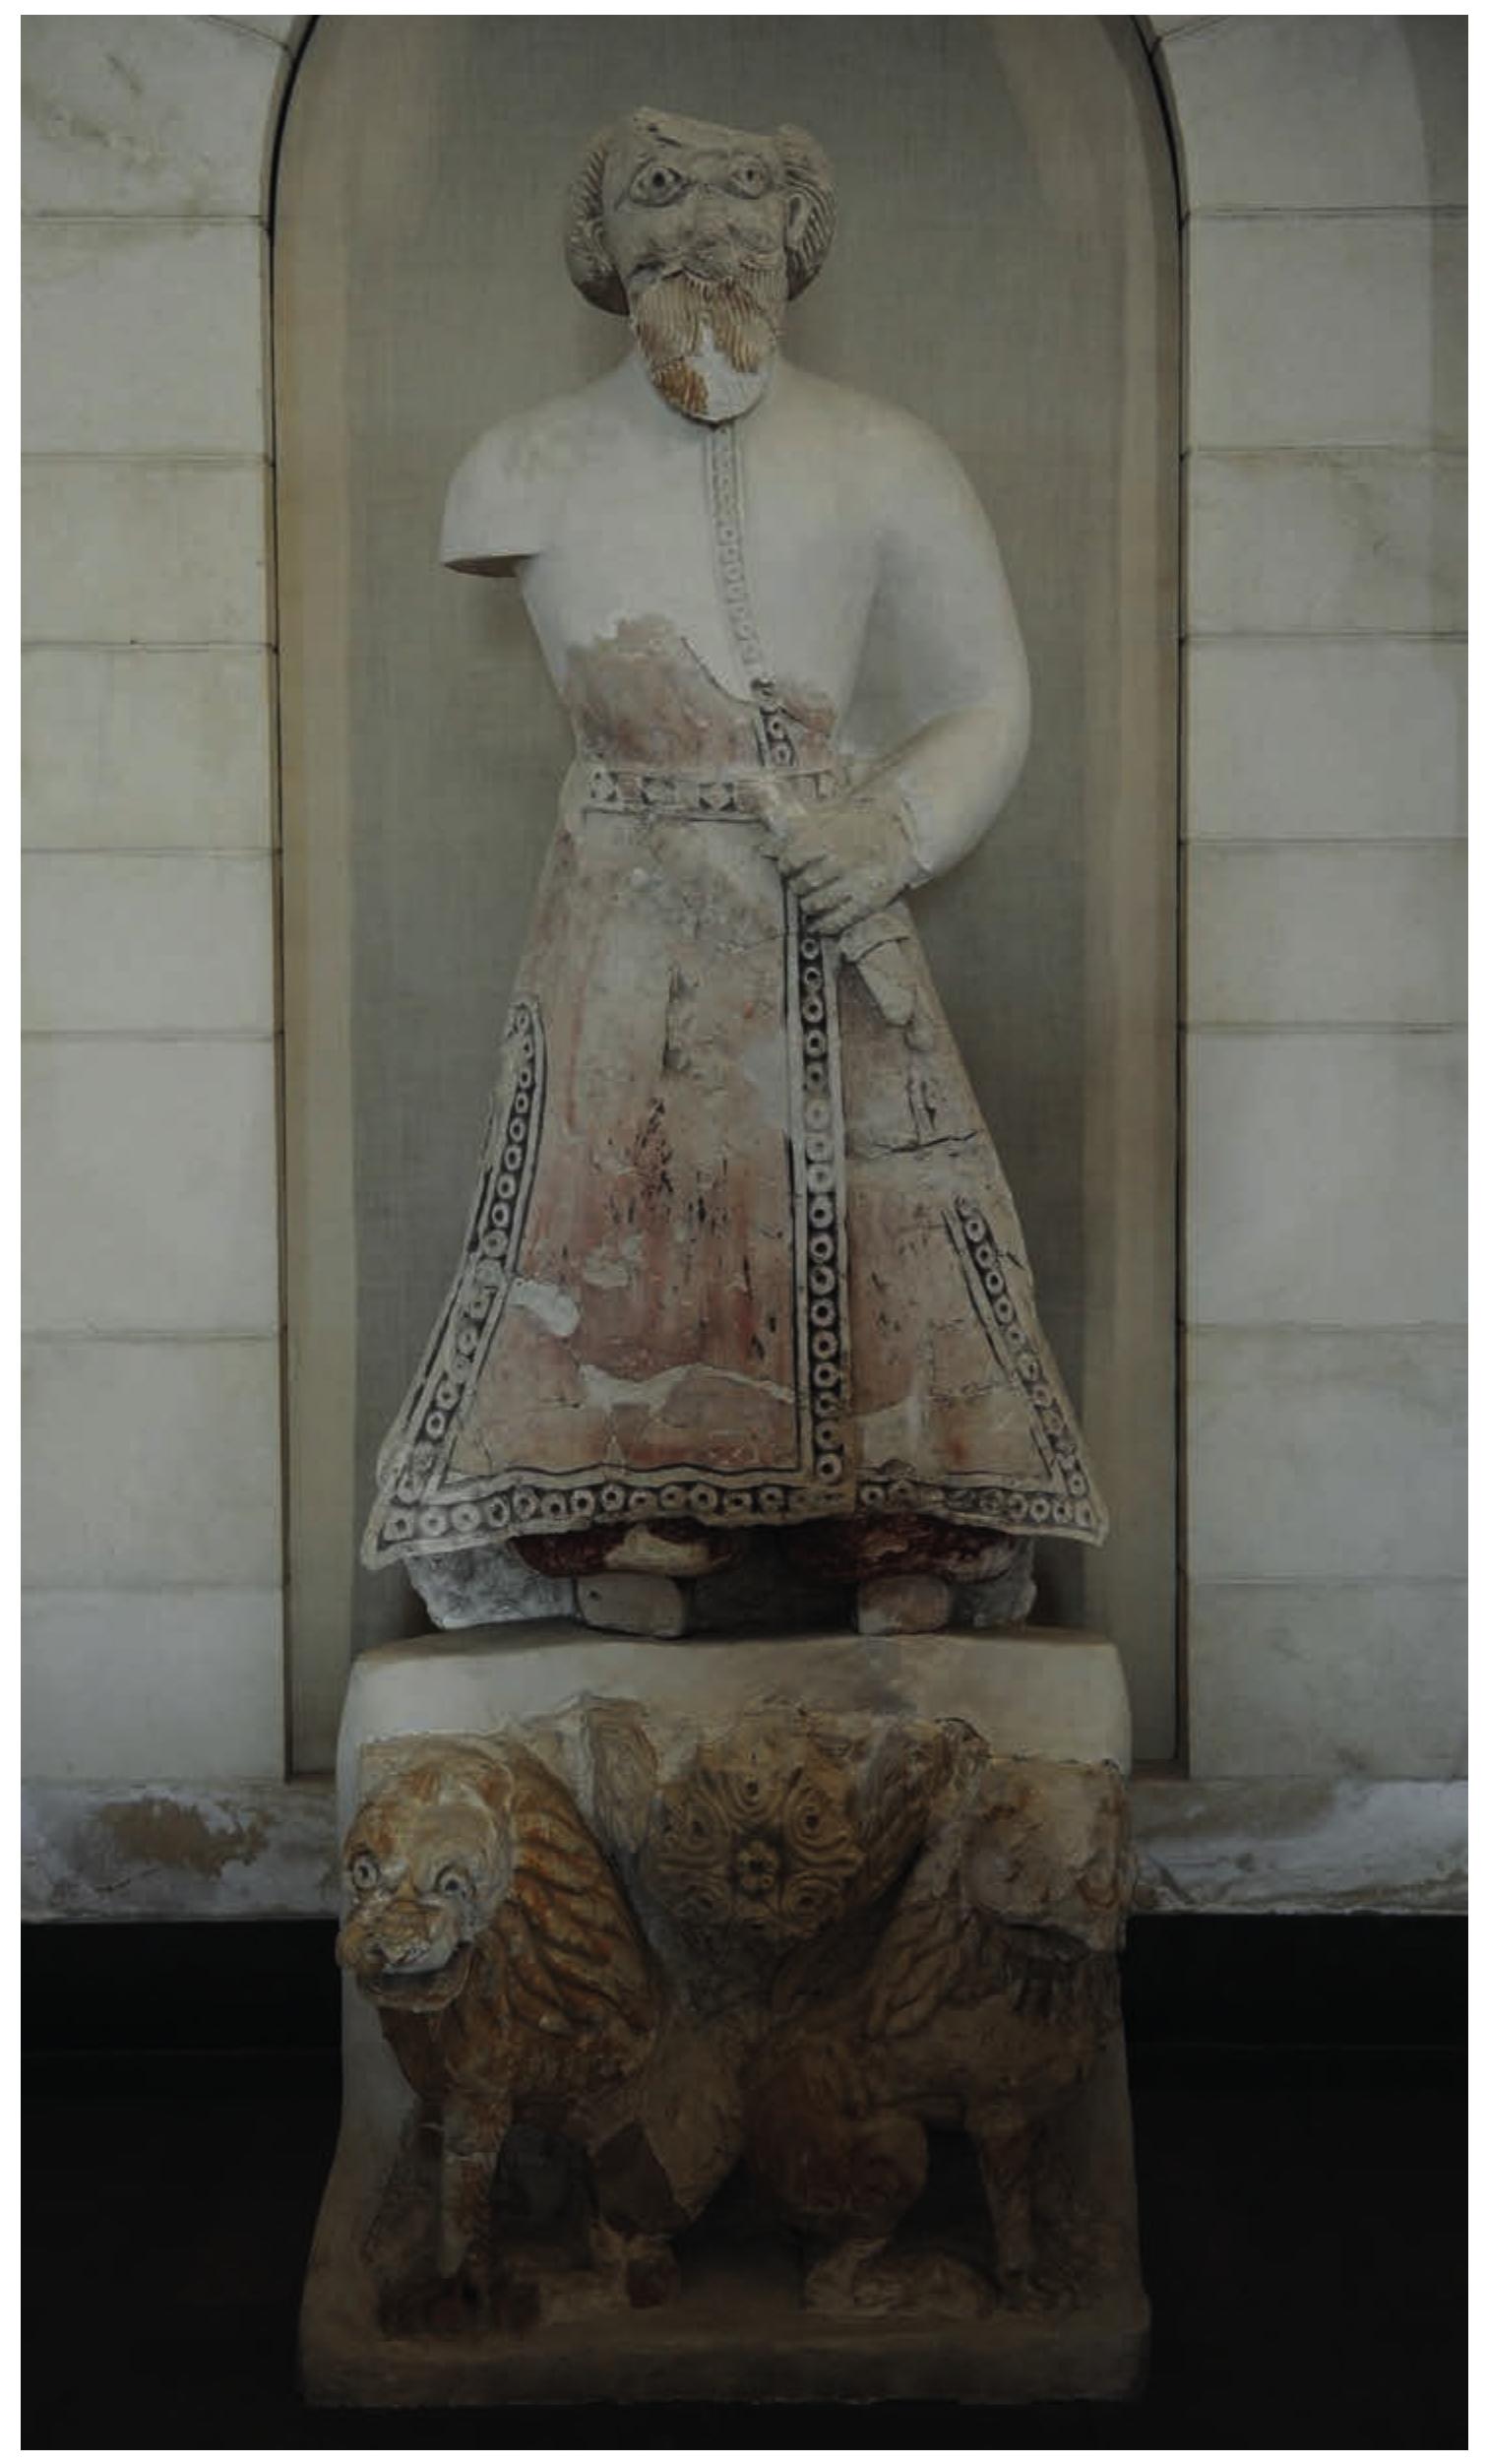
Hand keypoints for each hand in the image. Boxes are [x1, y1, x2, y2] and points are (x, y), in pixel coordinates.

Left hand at [768, 791, 921, 934]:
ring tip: (814, 897)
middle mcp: (838, 860)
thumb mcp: (826, 814)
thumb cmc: (859, 820)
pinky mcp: (868, 901)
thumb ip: (794, 828)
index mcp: (825, 836)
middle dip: (798, 885)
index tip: (792, 865)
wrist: (902, 828)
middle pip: (801, 884)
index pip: (789, 860)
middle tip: (804, 882)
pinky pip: (837, 920)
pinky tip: (819, 922)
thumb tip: (762, 847)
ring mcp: (854, 883)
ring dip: (808, 904)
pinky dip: (823, 924)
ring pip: (814, 904)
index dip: (787, 864)